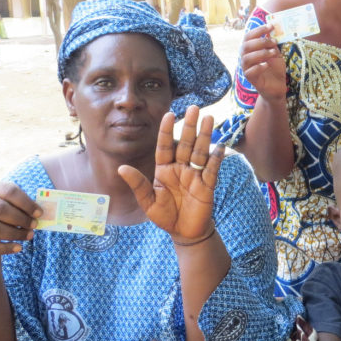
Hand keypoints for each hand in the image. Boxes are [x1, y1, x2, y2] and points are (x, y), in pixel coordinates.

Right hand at [0, 182, 39, 255]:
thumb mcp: (8, 203)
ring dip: (14, 234)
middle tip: (34, 226)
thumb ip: (22, 206)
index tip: (39, 213)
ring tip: (29, 236)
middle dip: (20, 219)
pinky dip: (5, 248)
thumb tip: (42, 214)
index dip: (26, 202)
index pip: (9, 191)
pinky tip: (18, 248)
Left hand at [118, 106, 222, 242]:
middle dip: (190, 126)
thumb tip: (121, 168)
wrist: (184, 232)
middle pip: (186, 143)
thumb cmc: (165, 216)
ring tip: (209, 118)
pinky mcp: (207, 186)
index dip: (167, 131)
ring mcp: (195, 175)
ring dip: (205, 136)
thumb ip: (138, 185)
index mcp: (164, 169)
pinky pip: (212, 169)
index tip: (169, 114)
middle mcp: (180, 168)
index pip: (165, 146)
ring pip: (200, 152)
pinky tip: (220, 147)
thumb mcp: (148, 202)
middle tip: (194, 107)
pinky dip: (216, 158)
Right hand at [238, 23, 287, 101]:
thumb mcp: (275, 53)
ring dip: (261, 53)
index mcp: (250, 49)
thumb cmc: (275, 68)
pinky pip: (250, 72)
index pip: (248, 36)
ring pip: (246, 58)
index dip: (258, 30)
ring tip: (273, 53)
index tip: (270, 26)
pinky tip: (267, 65)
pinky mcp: (251, 79)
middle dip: (261, 41)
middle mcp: (246, 58)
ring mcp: (246, 69)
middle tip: (274, 42)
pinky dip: (259, 67)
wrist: (277, 86)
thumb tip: (272, 29)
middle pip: (245, 46)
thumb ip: (272, 43)